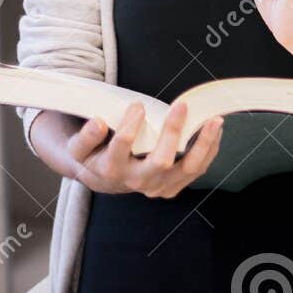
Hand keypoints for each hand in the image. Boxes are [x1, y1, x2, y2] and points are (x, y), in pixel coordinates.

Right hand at [51, 101, 223, 197]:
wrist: (106, 180)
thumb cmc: (94, 156)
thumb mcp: (78, 148)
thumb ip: (85, 137)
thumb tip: (98, 123)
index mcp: (111, 169)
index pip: (121, 148)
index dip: (130, 127)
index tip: (138, 106)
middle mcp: (136, 181)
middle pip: (160, 161)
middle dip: (173, 132)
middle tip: (181, 105)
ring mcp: (157, 186)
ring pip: (187, 168)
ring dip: (203, 143)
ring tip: (214, 120)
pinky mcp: (172, 186)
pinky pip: (196, 169)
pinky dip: (208, 150)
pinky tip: (214, 131)